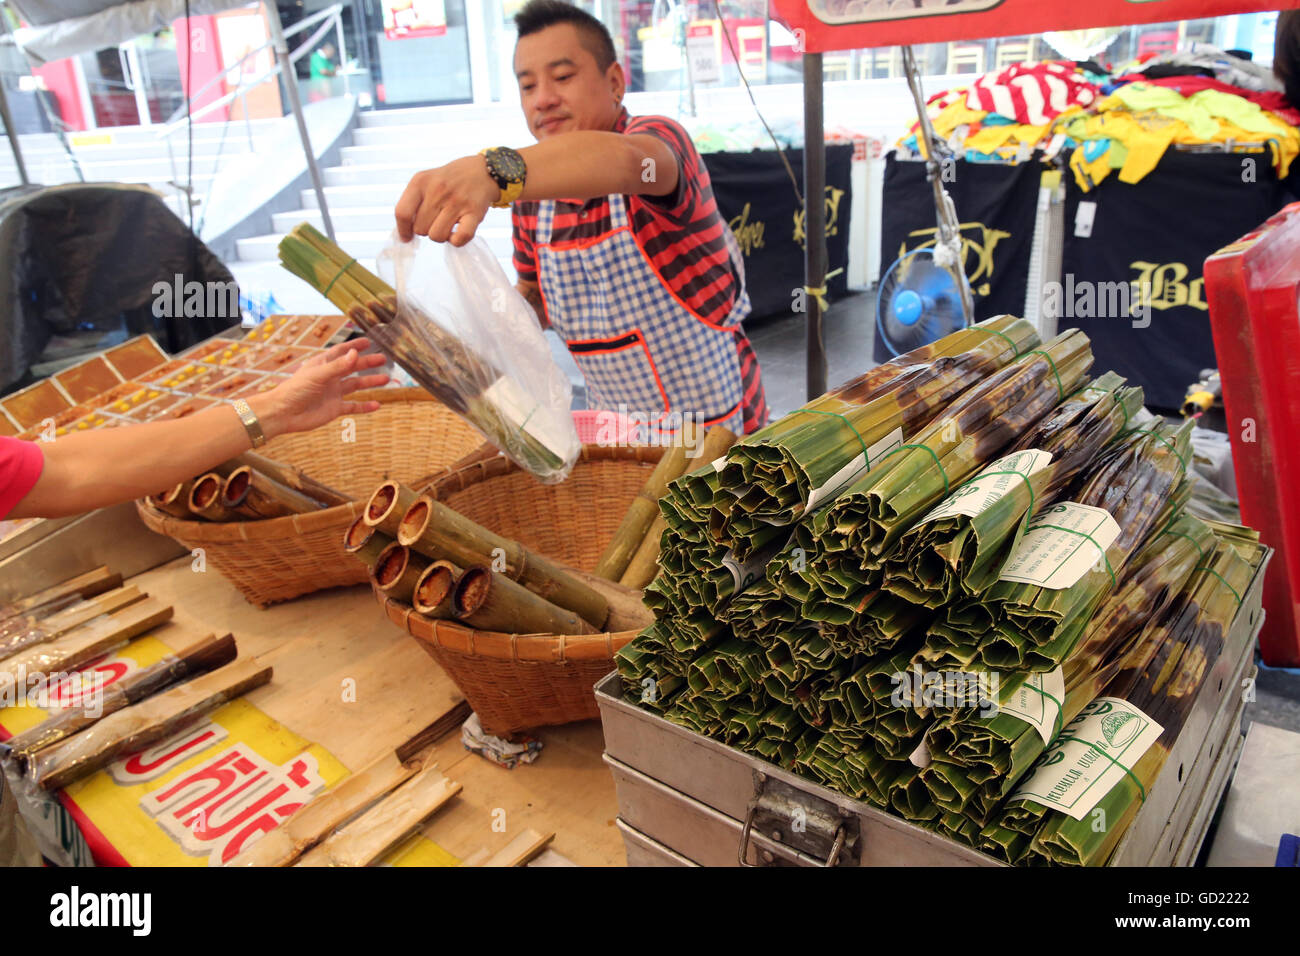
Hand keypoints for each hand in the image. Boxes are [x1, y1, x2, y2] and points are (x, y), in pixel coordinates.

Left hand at [249, 338, 389, 439]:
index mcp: (323, 365)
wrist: (284, 414)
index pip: (341, 352)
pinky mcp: (334, 408)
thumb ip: (338, 366)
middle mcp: (330, 377)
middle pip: (352, 367)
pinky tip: (377, 405)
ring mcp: (333, 393)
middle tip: (383, 359)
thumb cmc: (295, 390)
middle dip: (367, 363)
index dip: (354, 346)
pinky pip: (353, 406)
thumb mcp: (318, 375)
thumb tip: (355, 353)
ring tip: (385, 379)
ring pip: (356, 385)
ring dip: (370, 382)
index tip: (368, 341)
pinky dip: (365, 406)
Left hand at [395, 155, 498, 244]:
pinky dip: (456, 241)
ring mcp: (456, 202)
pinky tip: (457, 232)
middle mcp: (437, 191)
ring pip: (437, 236)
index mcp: (420, 181)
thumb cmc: (449, 180)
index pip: (402, 213)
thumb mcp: (425, 181)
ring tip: (447, 223)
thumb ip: (411, 203)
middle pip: (420, 229)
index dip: (403, 230)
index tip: (406, 237)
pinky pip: (459, 239)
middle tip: (436, 220)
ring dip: (441, 235)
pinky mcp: (474, 212)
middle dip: (426, 229)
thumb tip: (405, 234)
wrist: (481, 171)